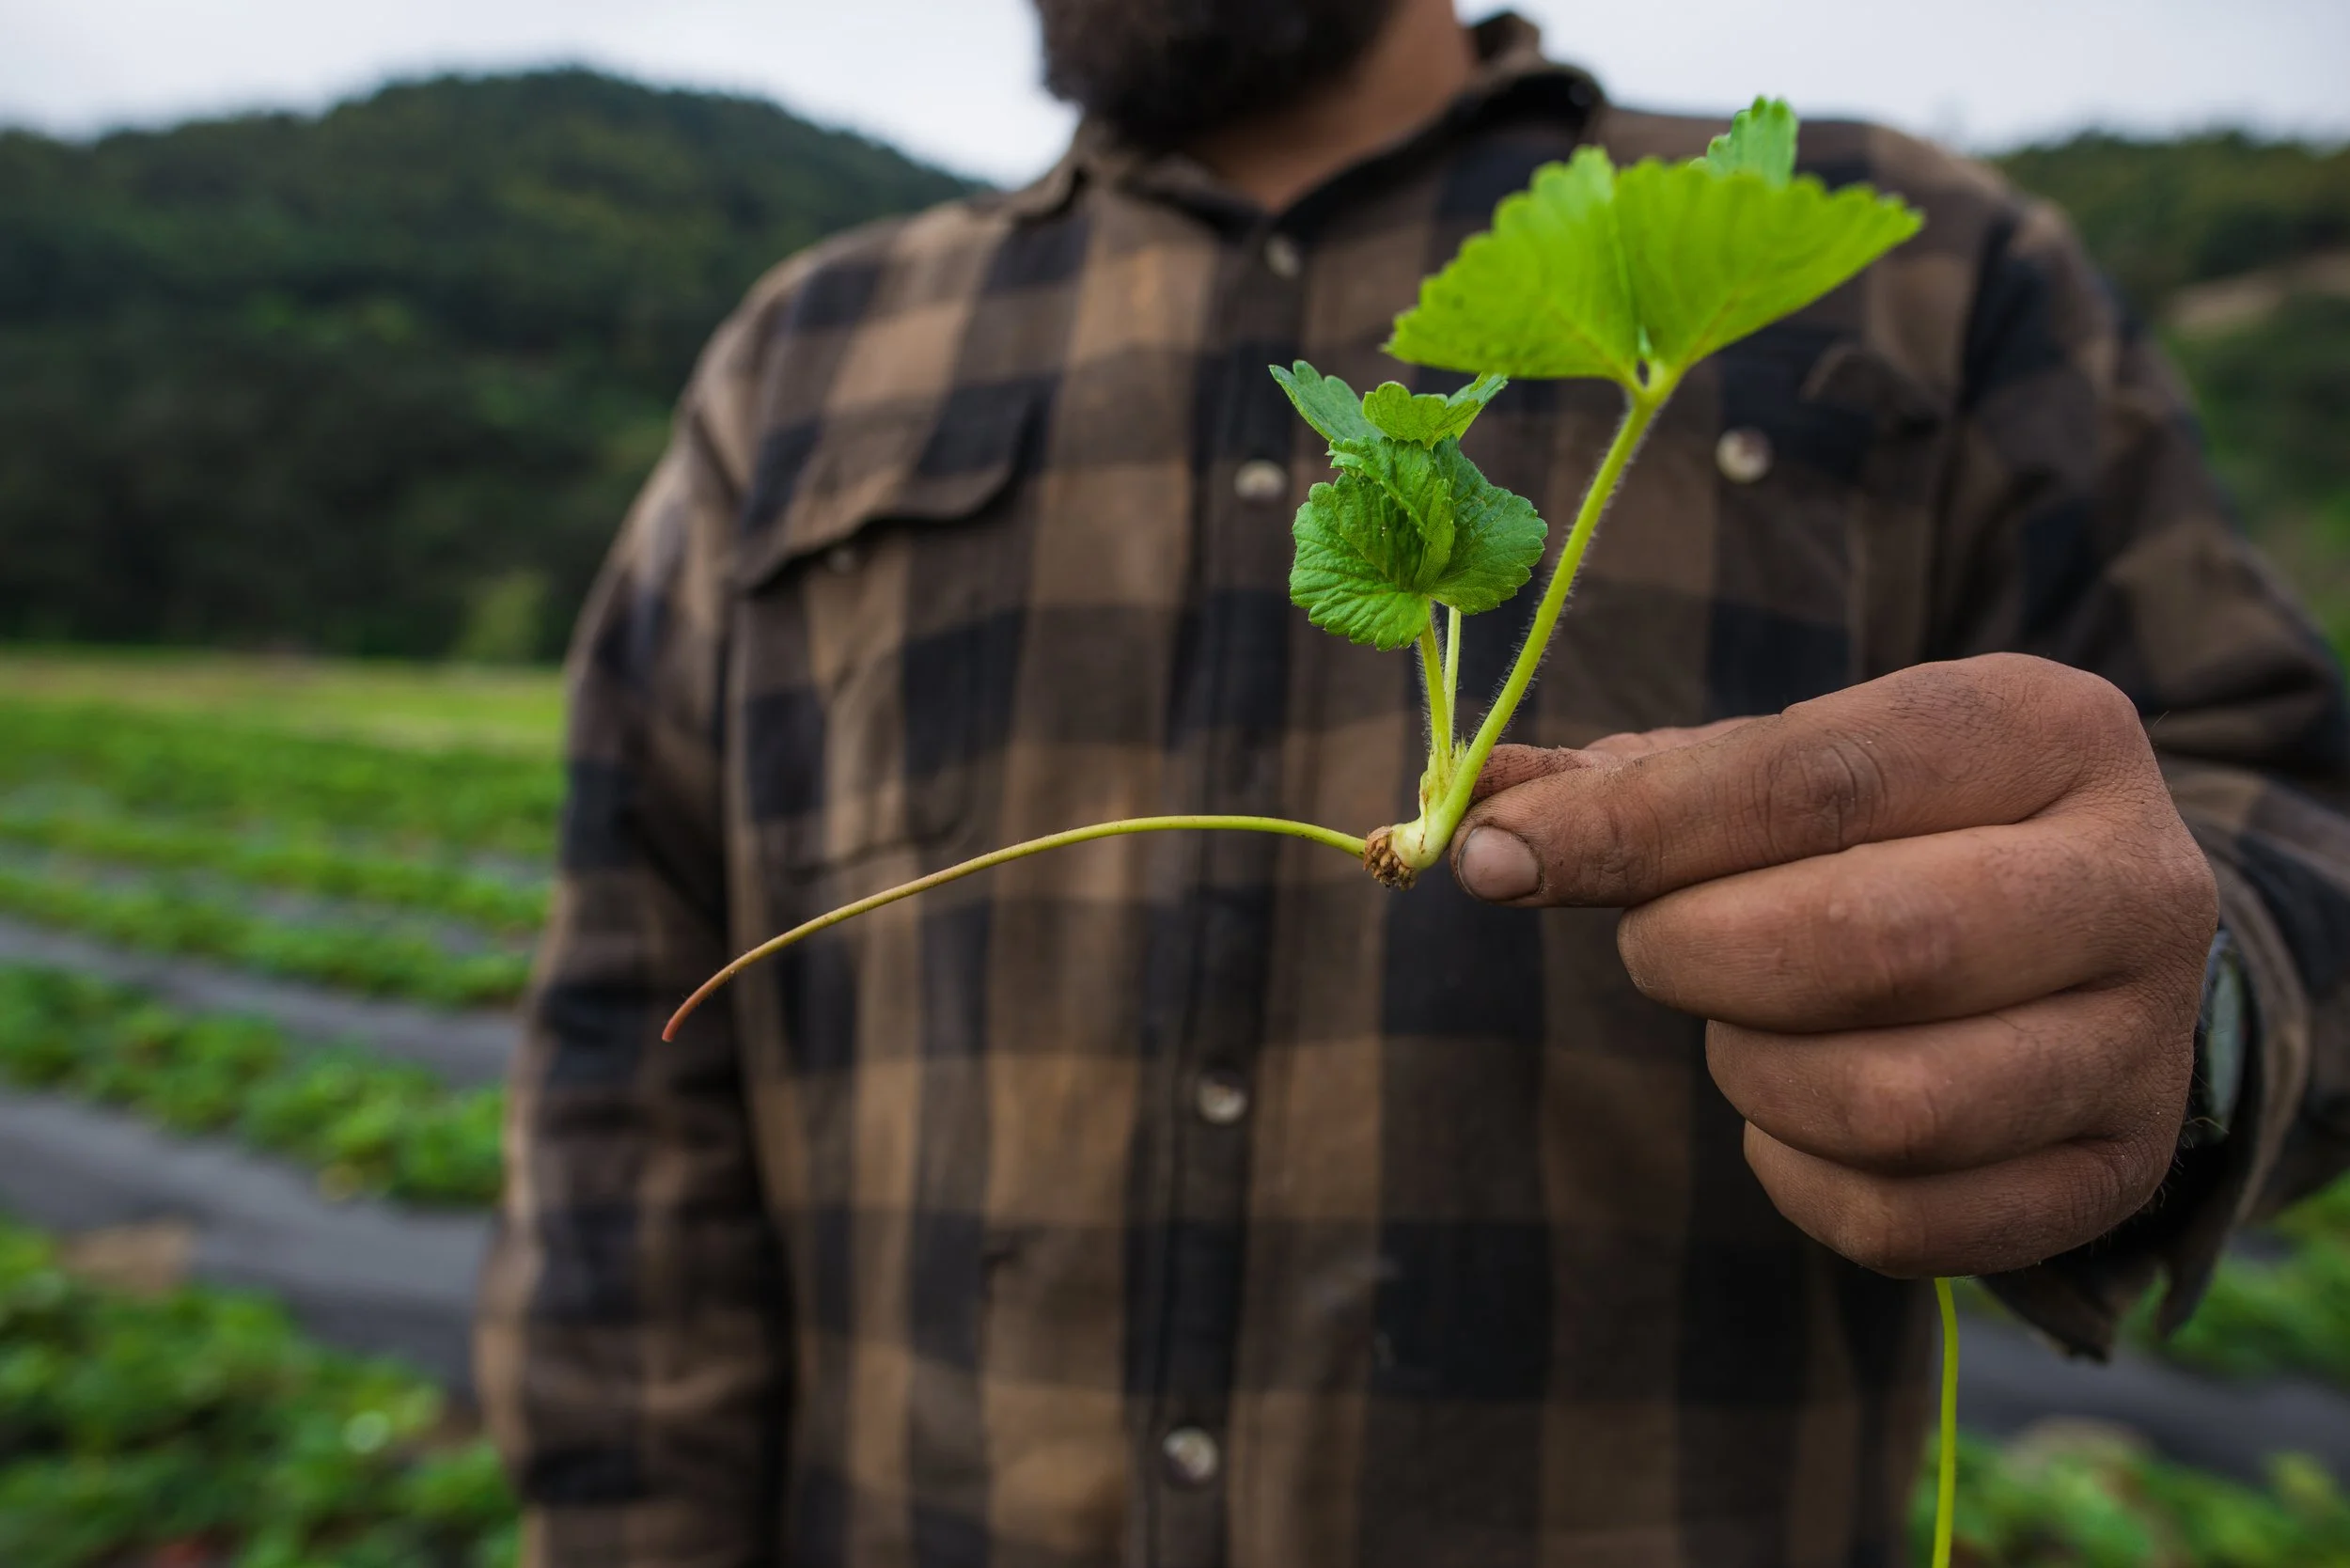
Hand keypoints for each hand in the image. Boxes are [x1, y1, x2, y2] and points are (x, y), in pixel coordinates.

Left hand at [1453, 654, 2215, 1277]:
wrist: (2081, 934)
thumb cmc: (1893, 831)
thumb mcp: (1785, 767)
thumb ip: (1630, 786)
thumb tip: (1466, 810)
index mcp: (2048, 730)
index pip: (1817, 781)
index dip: (1635, 830)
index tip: (1493, 859)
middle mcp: (2137, 882)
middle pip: (1878, 946)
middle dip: (1703, 958)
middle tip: (1656, 949)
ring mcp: (2144, 1044)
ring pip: (1893, 1104)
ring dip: (1755, 1073)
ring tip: (1745, 1026)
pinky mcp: (2115, 1176)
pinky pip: (1905, 1223)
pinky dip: (1798, 1177)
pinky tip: (1795, 1117)